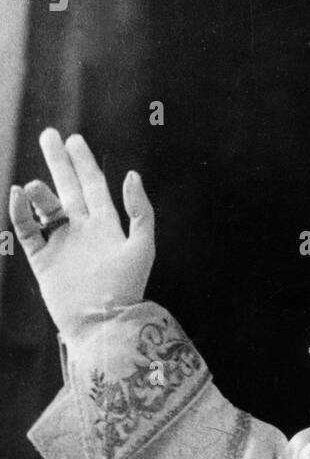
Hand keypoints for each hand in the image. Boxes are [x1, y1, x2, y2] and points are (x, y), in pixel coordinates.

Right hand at [9, 129, 155, 341]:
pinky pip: (28, 231)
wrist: (102, 324)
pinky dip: (21, 213)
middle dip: (59, 162)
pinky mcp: (43, 260)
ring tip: (34, 185)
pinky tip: (18, 196)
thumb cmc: (128, 287)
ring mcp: (61, 243)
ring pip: (46, 208)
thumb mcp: (142, 246)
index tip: (74, 139)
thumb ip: (139, 211)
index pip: (93, 185)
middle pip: (68, 188)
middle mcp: (82, 229)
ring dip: (40, 192)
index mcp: (106, 225)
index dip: (83, 162)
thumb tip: (131, 174)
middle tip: (48, 135)